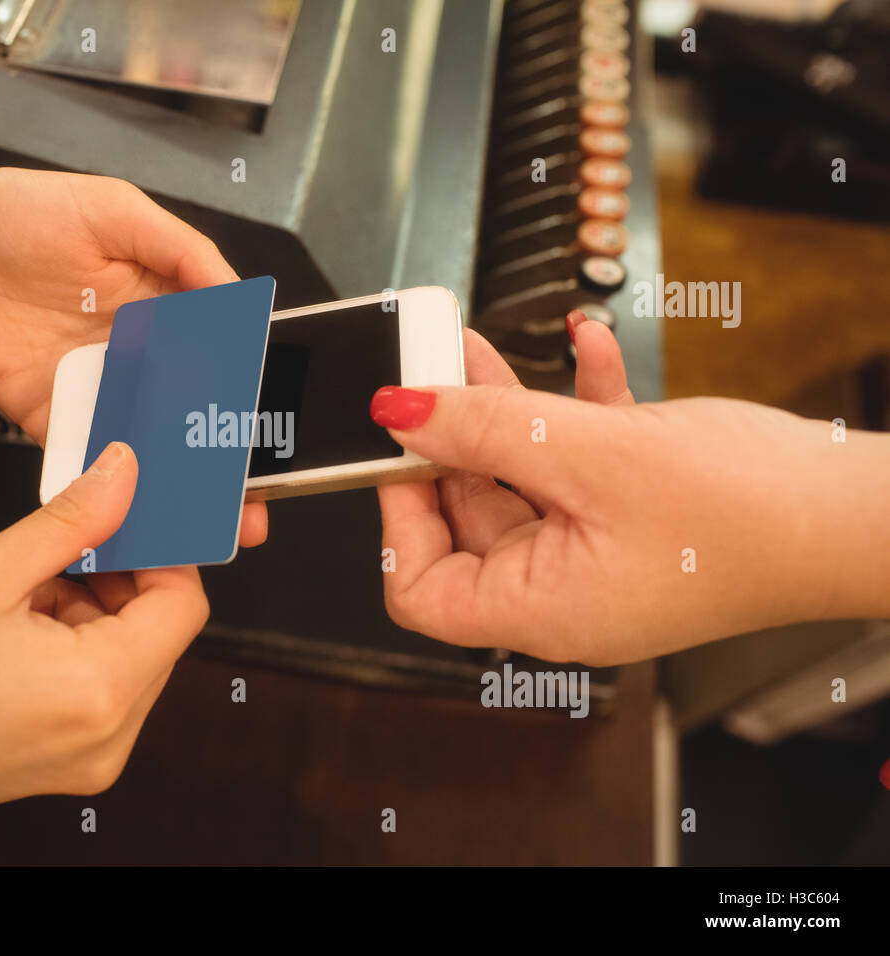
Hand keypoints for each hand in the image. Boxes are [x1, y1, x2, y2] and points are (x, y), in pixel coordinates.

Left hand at [0, 167, 265, 544]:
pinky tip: (138, 509)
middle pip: (191, 409)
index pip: (219, 353)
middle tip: (250, 494)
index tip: (270, 425)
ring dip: (176, 477)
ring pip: (148, 441)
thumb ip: (181, 249)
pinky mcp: (52, 417)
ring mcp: (97, 389)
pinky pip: (88, 457)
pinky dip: (111, 486)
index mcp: (164, 305)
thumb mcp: (115, 210)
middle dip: (222, 452)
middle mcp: (138, 354)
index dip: (247, 388)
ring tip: (206, 515)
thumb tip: (236, 293)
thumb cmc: (23, 213)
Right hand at [0, 442, 206, 863]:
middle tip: (55, 545)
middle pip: (157, 633)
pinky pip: (95, 691)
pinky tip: (12, 629)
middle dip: (115, 578)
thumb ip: (69, 522)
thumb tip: (123, 474)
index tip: (123, 512)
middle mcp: (107, 739)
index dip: (158, 549)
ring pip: (126, 659)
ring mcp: (85, 761)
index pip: (184, 604)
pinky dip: (71, 649)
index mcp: (98, 692)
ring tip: (16, 593)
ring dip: (88, 612)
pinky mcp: (60, 766)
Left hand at [373, 314, 889, 663]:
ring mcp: (598, 553)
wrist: (862, 512)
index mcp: (539, 609)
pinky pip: (578, 463)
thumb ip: (483, 428)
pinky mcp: (633, 516)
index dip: (397, 517)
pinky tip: (582, 349)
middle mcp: (561, 591)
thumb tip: (399, 410)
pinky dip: (573, 409)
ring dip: (503, 411)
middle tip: (432, 374)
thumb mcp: (588, 453)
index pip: (420, 589)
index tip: (401, 448)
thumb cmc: (747, 512)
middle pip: (467, 518)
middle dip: (447, 439)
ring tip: (480, 348)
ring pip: (520, 479)